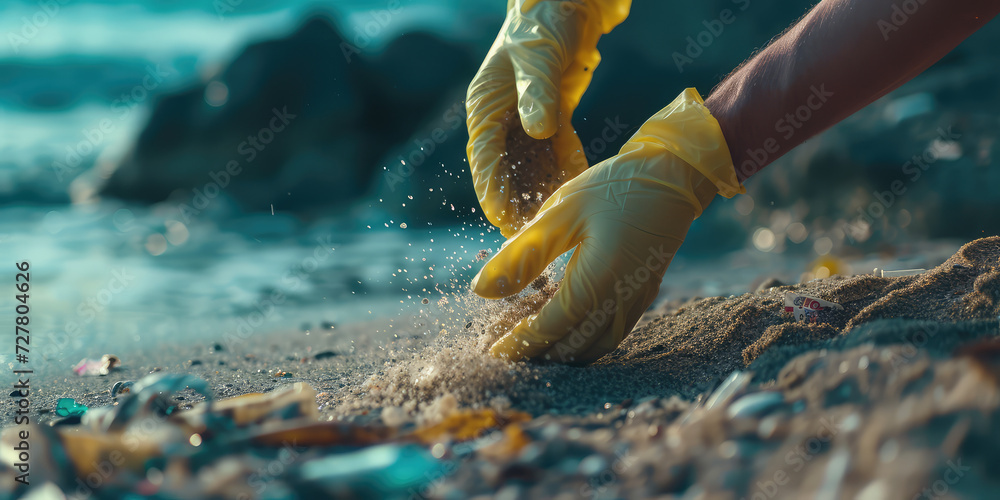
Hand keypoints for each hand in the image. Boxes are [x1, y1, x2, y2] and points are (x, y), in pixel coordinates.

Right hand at [466, 0, 630, 236]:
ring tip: (556, 226)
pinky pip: (556, 155)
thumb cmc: (543, 25)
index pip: (485, 160)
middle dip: (518, 204)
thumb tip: (536, 131)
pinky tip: (576, 194)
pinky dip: (565, 172)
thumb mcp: (538, 57)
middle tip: (532, 237)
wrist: (567, 6)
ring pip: (531, 169)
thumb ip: (535, 94)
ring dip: (543, 194)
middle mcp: (501, 122)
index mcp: (485, 109)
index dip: (493, 192)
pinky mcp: (549, 121)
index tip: (503, 221)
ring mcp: (525, 123)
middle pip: (506, 173)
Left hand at [471, 89, 744, 363]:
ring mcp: (634, 303)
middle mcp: (618, 302)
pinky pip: (610, 337)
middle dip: (536, 354)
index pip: (549, 329)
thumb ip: (520, 256)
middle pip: (571, 348)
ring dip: (561, 354)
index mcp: (596, 283)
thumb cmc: (613, 189)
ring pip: (593, 349)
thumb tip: (481, 290)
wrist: (673, 177)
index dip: (518, 344)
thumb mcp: (559, 215)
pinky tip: (567, 335)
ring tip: (531, 349)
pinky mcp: (642, 298)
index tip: (492, 352)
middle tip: (505, 351)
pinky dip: (584, 344)